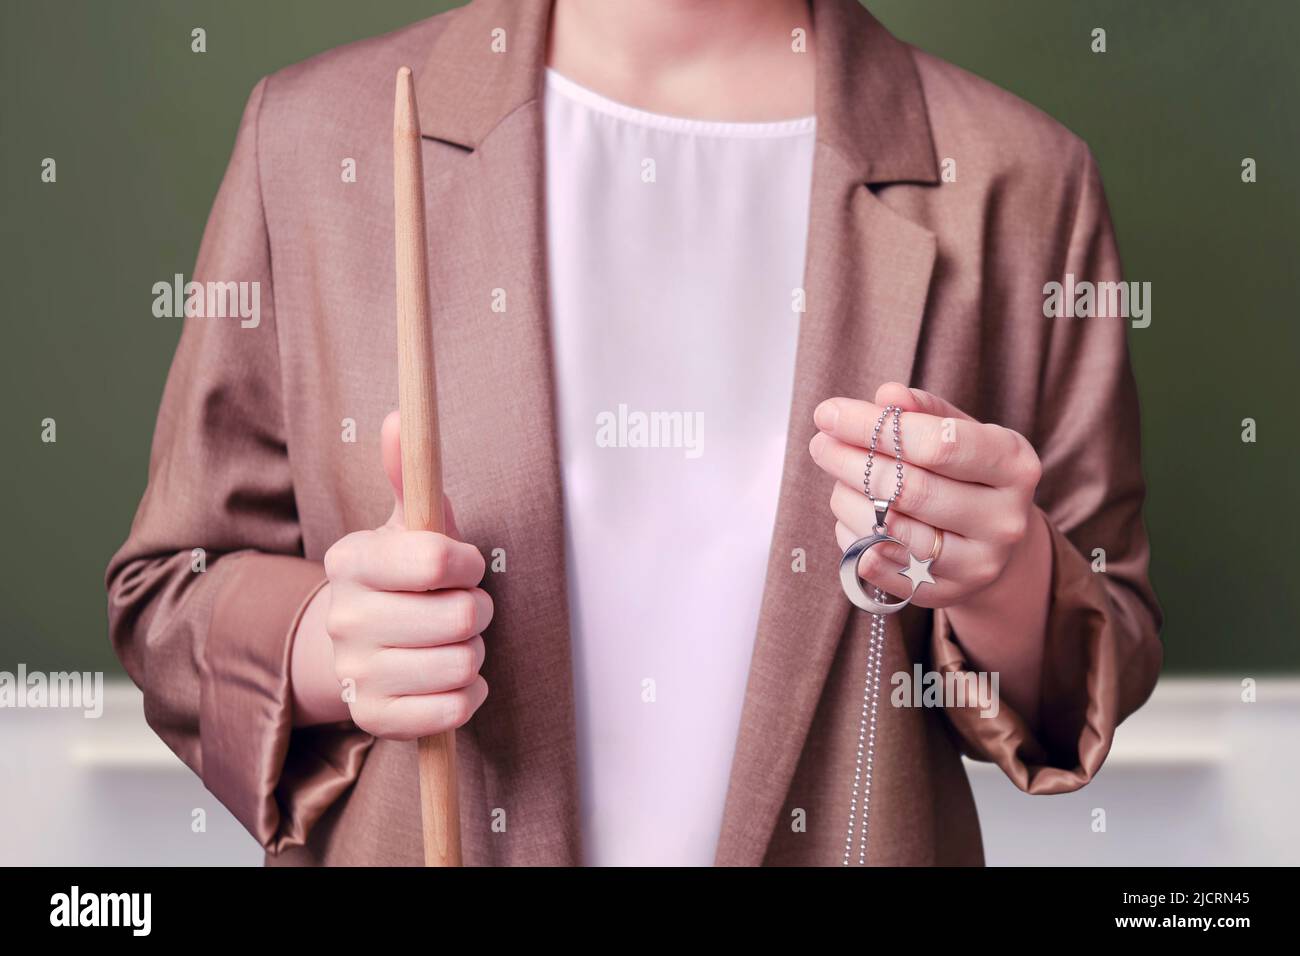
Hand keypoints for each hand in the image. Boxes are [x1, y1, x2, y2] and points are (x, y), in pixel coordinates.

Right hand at [293, 410, 490, 738]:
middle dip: (477, 610)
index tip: (461, 564)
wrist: (353, 649)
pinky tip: (447, 678)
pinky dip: (467, 694)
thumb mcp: (407, 524)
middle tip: (460, 607)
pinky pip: (454, 710)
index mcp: (351, 561)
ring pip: (463, 663)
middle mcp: (344, 618)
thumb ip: (410, 474)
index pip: (435, 560)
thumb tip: (399, 417)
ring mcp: (356, 673)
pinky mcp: (374, 720)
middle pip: (460, 616)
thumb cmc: (398, 578)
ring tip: (452, 641)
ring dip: (473, 652)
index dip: (466, 563)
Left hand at [808, 382, 1043, 607]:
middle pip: (910, 489)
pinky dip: (852, 536)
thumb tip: (888, 396)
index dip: (876, 427)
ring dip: (847, 498)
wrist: (993, 539)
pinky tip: (849, 515)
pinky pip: (879, 565)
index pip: (939, 444)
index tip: (828, 412)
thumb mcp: (959, 432)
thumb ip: (924, 412)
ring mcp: (978, 563)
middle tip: (820, 444)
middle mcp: (1004, 518)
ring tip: (835, 478)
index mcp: (1014, 464)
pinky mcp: (946, 593)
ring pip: (891, 529)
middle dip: (851, 462)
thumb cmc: (967, 472)